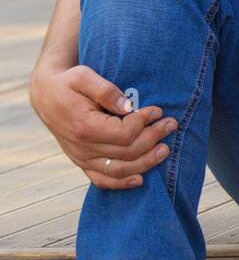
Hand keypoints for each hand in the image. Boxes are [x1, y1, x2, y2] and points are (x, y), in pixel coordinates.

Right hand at [29, 63, 177, 188]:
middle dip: (153, 139)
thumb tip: (129, 106)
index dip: (144, 123)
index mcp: (84, 126)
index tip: (157, 110)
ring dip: (146, 162)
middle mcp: (83, 148)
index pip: (124, 134)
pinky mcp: (82, 163)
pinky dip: (122, 183)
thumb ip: (106, 90)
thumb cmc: (68, 83)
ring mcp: (81, 158)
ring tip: (165, 150)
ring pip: (119, 170)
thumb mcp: (84, 76)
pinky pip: (102, 181)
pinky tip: (141, 179)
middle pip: (127, 152)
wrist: (46, 95)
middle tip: (171, 124)